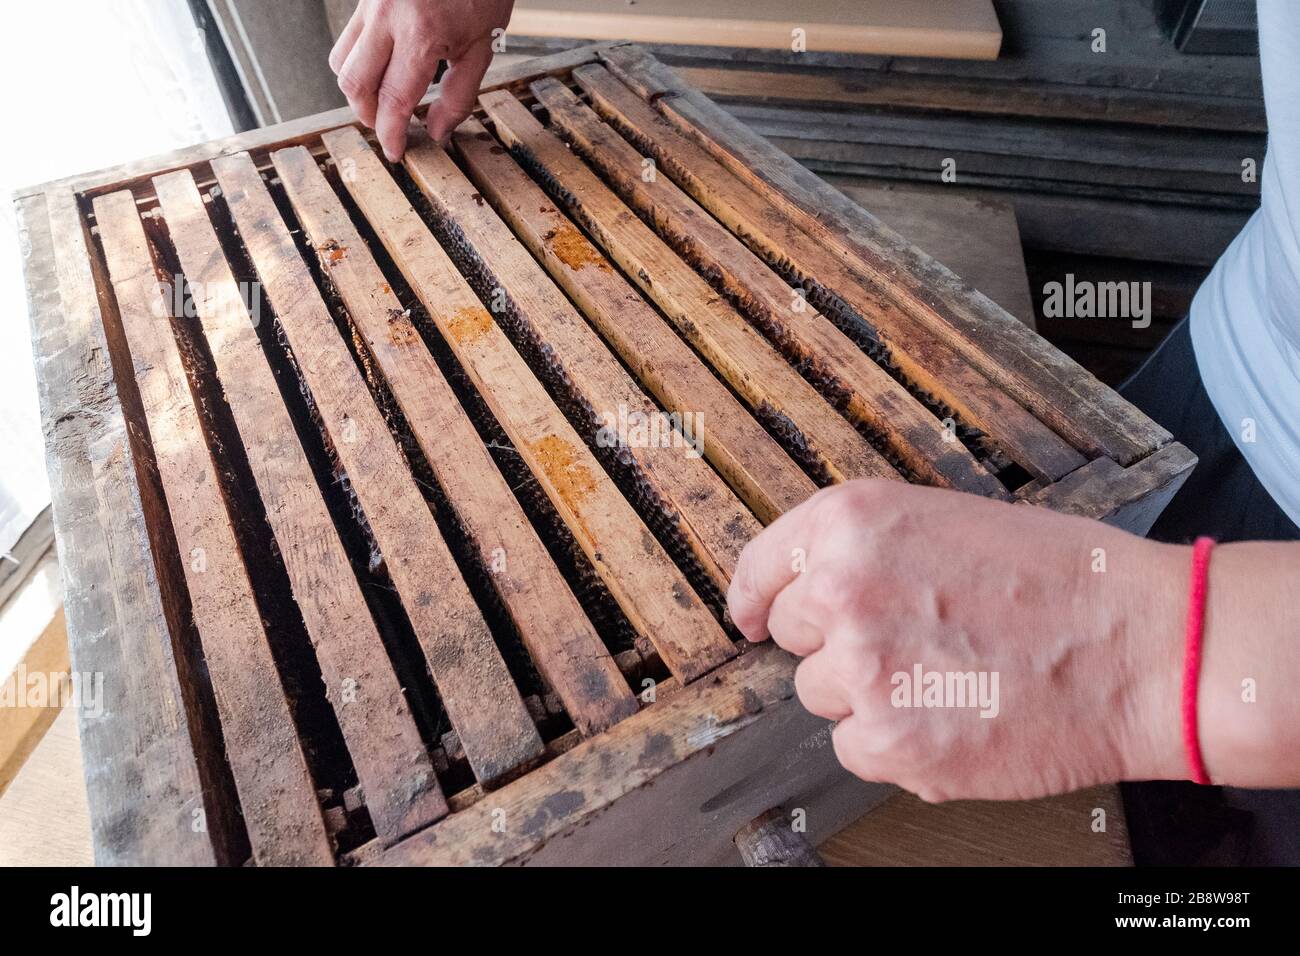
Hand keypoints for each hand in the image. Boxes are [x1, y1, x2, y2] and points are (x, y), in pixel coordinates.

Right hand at [329, 0, 514, 159]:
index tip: (395, 152)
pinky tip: (381, 67)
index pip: (393, 100)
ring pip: (340, 59)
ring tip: (382, 100)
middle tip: (388, 127)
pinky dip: (358, 60)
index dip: (391, 133)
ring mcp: (370, 2)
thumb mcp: (484, 44)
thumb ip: (460, 94)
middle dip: (367, 115)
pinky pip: (348, 36)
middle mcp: (386, 17)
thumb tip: (438, 132)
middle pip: (353, 84)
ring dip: (356, 89)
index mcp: (420, 34)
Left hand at [726, 479, 1189, 801]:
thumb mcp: (946, 521)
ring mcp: (862, 671)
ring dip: (869, 695)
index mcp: (853, 523)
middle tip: (910, 642)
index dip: (754, 597)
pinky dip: (895, 744)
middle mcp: (843, 591)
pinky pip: (854, 749)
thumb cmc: (1064, 579)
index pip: (761, 567)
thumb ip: (866, 550)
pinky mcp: (889, 743)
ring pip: (822, 696)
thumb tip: (810, 589)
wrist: (1142, 647)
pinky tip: (953, 717)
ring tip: (948, 676)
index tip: (750, 617)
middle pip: (791, 637)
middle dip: (836, 643)